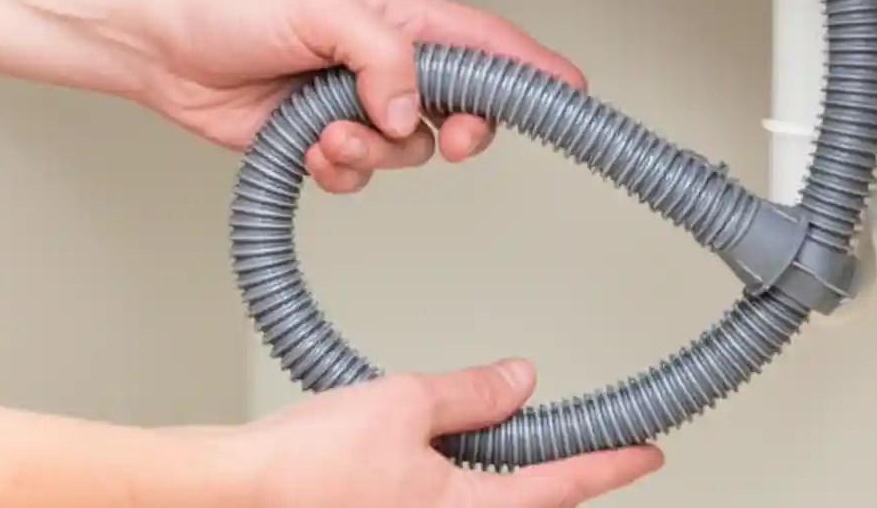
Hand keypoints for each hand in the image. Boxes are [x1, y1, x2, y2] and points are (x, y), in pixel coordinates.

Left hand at [138, 0, 584, 192]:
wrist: (165, 47)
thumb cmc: (234, 7)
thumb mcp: (321, 10)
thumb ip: (383, 56)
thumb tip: (412, 111)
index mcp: (403, 19)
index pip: (489, 44)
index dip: (536, 71)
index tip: (571, 97)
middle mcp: (389, 63)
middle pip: (466, 107)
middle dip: (462, 131)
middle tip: (450, 138)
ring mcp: (360, 104)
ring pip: (410, 148)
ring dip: (374, 151)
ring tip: (327, 129)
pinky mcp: (326, 140)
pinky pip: (362, 173)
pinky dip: (340, 170)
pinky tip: (307, 148)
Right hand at [213, 360, 662, 506]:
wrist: (230, 494)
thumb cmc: (302, 468)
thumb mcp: (404, 406)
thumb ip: (472, 394)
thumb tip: (518, 381)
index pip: (560, 486)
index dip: (610, 465)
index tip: (647, 454)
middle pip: (525, 502)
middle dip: (557, 472)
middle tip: (589, 444)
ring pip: (482, 500)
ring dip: (502, 467)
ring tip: (508, 431)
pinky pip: (442, 498)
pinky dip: (455, 471)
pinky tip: (438, 446)